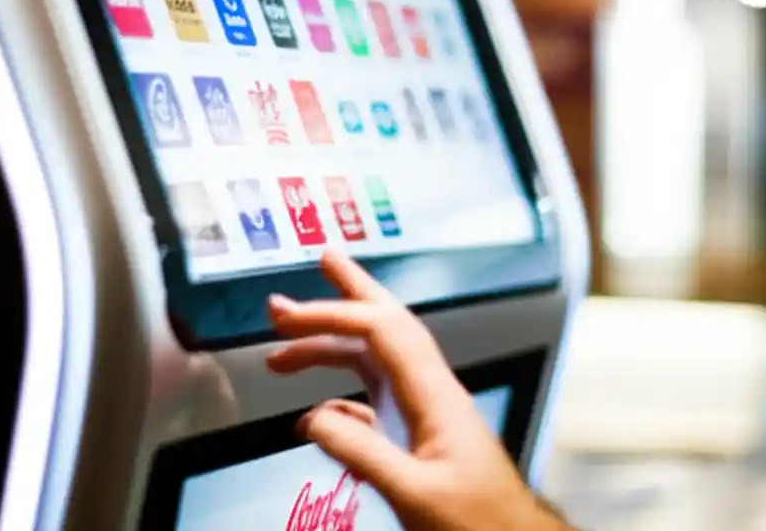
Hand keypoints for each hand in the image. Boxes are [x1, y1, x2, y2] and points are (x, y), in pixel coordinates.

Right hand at [266, 250, 568, 530]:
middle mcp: (433, 392)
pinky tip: (321, 415)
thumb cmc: (480, 522)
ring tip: (285, 348)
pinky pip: (378, 401)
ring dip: (334, 346)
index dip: (333, 314)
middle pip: (389, 325)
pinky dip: (344, 397)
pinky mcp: (423, 435)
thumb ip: (363, 454)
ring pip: (379, 360)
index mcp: (435, 396)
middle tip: (322, 261)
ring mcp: (429, 411)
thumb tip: (313, 419)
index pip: (381, 331)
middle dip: (353, 291)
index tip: (288, 316)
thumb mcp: (415, 493)